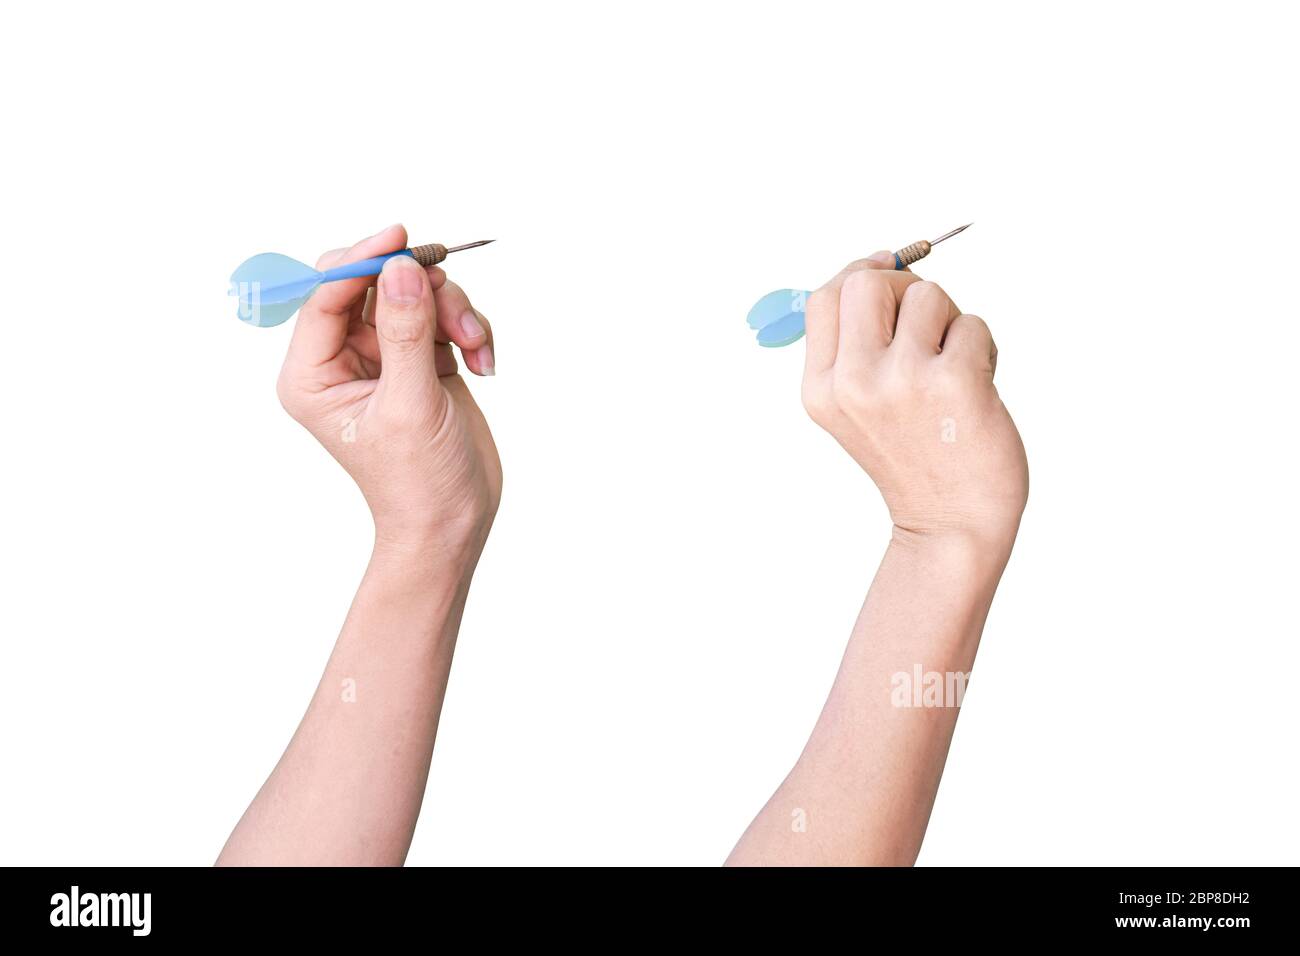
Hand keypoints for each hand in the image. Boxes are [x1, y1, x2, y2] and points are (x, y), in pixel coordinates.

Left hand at [276, 224, 501, 556]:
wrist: (453, 523)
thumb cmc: (417, 480)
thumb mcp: (410, 404)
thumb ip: (406, 332)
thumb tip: (401, 269)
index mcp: (312, 374)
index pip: (326, 295)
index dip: (362, 260)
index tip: (401, 239)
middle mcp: (342, 359)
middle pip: (373, 285)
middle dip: (419, 289)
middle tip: (450, 296)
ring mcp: (384, 357)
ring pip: (415, 295)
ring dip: (453, 313)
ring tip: (473, 348)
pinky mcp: (421, 360)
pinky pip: (442, 316)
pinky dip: (468, 330)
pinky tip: (482, 362)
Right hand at [801, 253, 1026, 547]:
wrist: (951, 524)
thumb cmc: (913, 457)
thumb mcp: (856, 408)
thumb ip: (854, 345)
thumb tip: (876, 264)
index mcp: (821, 389)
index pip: (824, 297)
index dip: (858, 273)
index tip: (885, 271)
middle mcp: (853, 382)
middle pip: (868, 282)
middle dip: (904, 287)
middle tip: (927, 319)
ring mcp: (903, 380)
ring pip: (929, 297)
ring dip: (950, 323)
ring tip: (952, 367)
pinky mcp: (955, 381)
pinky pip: (972, 325)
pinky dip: (982, 349)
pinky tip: (977, 388)